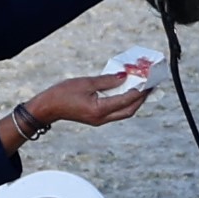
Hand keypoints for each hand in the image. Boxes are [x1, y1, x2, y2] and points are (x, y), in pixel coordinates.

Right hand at [32, 73, 151, 128]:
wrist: (47, 107)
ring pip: (123, 112)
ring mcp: (100, 120)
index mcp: (99, 110)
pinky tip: (126, 92)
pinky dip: (123, 102)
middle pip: (129, 111)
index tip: (148, 82)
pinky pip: (116, 111)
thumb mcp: (86, 82)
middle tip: (150, 86)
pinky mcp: (97, 118)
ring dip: (134, 101)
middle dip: (141, 99)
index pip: (125, 101)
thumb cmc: (62, 94)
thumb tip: (123, 77)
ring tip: (142, 88)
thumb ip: (106, 80)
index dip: (139, 92)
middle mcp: (102, 118)